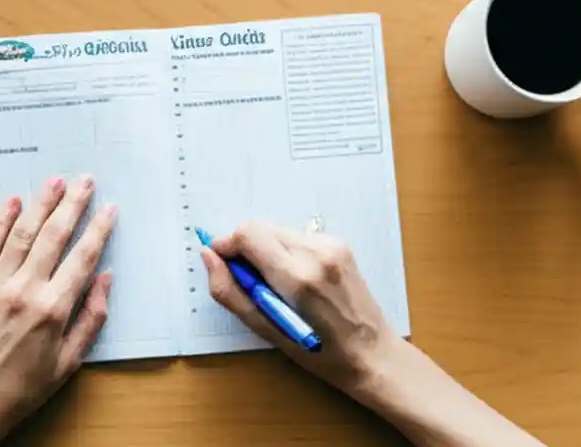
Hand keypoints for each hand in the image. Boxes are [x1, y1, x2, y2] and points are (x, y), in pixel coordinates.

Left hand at [0, 176, 116, 446]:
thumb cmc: (21, 389)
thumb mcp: (68, 363)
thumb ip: (91, 318)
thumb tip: (106, 280)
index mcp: (53, 310)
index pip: (83, 257)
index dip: (98, 229)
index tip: (109, 208)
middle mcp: (24, 290)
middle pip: (54, 235)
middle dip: (73, 204)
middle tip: (85, 181)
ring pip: (22, 233)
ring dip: (40, 203)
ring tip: (55, 181)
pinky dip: (0, 221)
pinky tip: (12, 202)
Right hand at [200, 221, 398, 391]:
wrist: (372, 354)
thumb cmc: (321, 353)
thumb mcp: (267, 332)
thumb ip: (231, 292)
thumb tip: (208, 257)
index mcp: (297, 277)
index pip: (248, 234)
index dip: (228, 245)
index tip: (223, 264)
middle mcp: (316, 252)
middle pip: (260, 227)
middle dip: (245, 248)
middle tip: (249, 281)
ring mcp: (331, 245)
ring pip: (276, 230)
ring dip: (265, 251)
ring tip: (275, 285)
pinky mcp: (339, 244)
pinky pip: (296, 237)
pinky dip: (285, 252)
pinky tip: (294, 280)